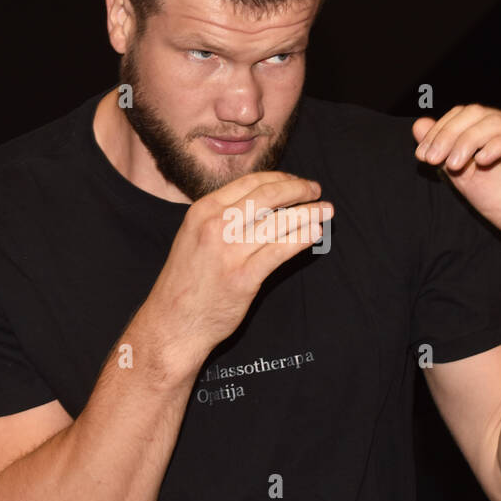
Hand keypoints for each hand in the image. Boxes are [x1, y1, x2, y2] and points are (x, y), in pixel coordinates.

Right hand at [141, 171, 332, 365]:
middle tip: (316, 190)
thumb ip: (222, 218)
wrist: (173, 322)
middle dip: (298, 189)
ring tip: (326, 210)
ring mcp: (230, 251)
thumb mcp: (194, 236)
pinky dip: (302, 238)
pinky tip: (316, 233)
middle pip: (268, 196)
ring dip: (309, 212)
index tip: (296, 181)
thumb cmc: (186, 281)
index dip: (279, 178)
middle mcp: (215, 226)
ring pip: (279, 222)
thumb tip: (263, 202)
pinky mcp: (244, 277)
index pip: (250, 183)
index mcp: (203, 211)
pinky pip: (281, 251)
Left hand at [412, 106, 500, 260]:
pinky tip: (481, 161)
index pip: (462, 114)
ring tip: (453, 164)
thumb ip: (443, 152)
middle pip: (476, 113)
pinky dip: (496, 146)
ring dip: (468, 141)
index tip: (421, 155)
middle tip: (432, 158)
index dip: (439, 130)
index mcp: (492, 131)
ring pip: (495, 122)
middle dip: (449, 134)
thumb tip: (418, 125)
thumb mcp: (463, 177)